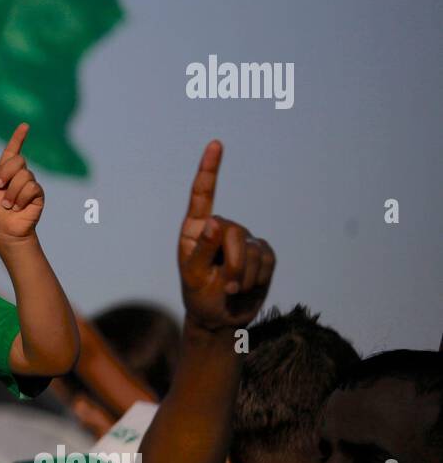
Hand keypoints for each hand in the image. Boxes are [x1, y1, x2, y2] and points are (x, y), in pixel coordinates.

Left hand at [0, 123, 43, 243]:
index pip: (13, 151)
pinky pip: (31, 187)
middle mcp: (19, 175)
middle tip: (0, 187)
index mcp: (6, 171)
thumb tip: (16, 164)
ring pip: (24, 176)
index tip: (25, 125)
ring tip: (8, 205)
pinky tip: (18, 207)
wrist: (4, 229)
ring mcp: (30, 183)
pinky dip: (20, 198)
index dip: (18, 138)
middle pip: (18, 160)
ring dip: (11, 192)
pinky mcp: (38, 194)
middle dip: (6, 174)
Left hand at [177, 142, 275, 331]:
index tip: (215, 144)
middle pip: (233, 232)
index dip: (210, 169)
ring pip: (251, 250)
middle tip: (226, 286)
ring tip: (232, 289)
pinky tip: (247, 287)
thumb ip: (203, 250)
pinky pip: (267, 260)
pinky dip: (257, 278)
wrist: (221, 318)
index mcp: (196, 229)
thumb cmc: (200, 296)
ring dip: (244, 276)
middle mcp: (221, 228)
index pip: (203, 195)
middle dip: (232, 263)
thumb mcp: (195, 276)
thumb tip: (214, 221)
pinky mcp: (263, 252)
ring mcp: (243, 239)